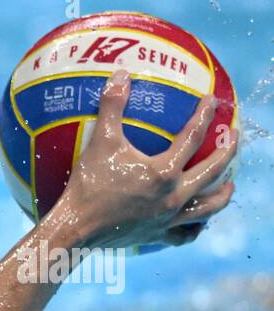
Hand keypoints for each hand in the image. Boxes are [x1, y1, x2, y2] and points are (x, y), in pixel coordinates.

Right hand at [57, 69, 238, 249]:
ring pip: (207, 207)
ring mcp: (167, 218)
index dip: (204, 115)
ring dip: (222, 193)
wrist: (75, 229)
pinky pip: (184, 235)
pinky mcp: (157, 235)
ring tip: (229, 184)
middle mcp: (173, 195)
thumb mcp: (99, 143)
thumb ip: (111, 107)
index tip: (212, 102)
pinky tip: (199, 224)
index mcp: (164, 171)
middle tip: (235, 137)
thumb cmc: (87, 186)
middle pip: (212, 171)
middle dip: (228, 152)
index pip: (193, 136)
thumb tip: (120, 75)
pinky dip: (195, 228)